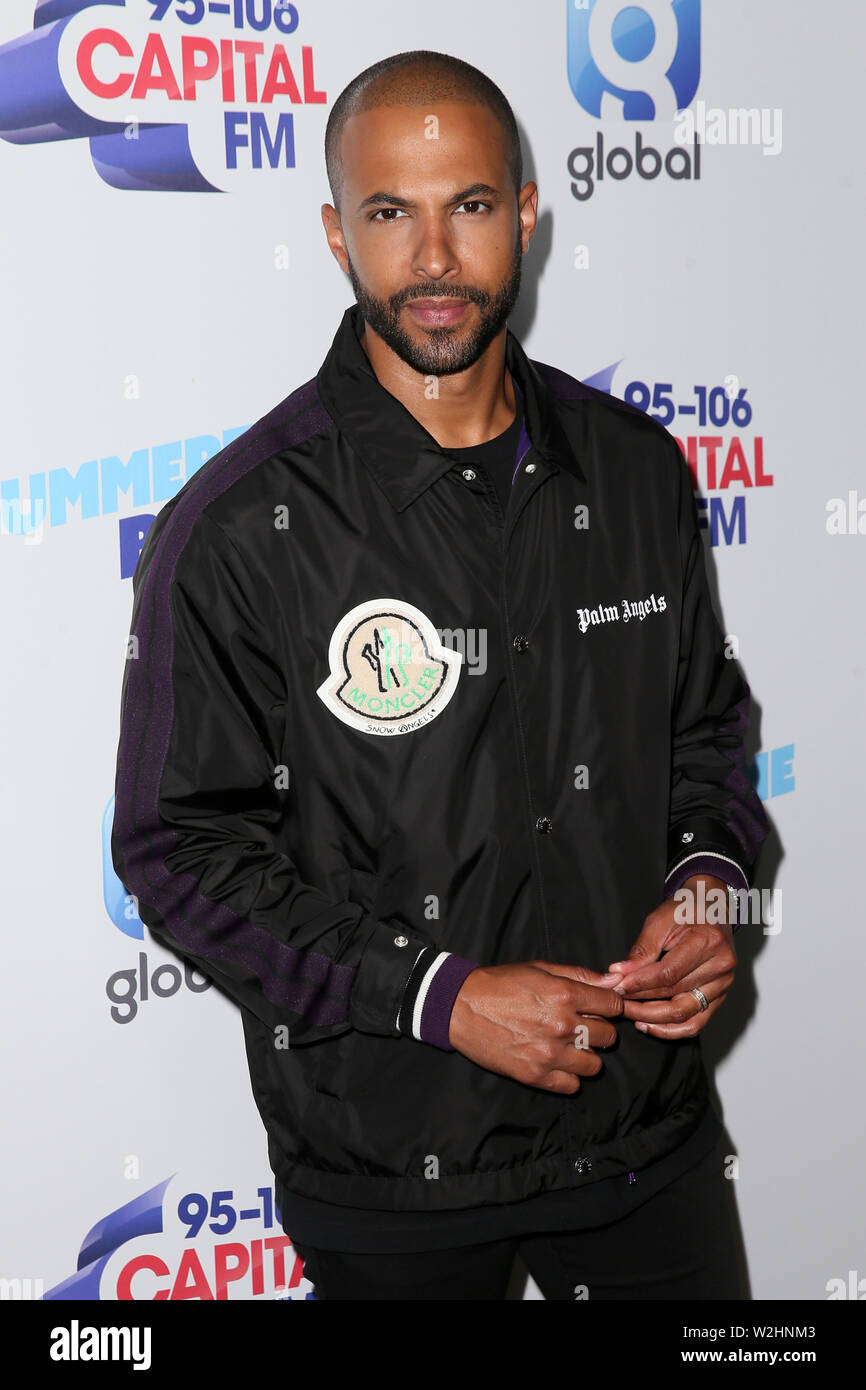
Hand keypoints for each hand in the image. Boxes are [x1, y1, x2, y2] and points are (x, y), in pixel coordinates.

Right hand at [448, 960, 623, 1094]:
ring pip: (595, 1065)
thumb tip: (614, 980)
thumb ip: (579, 975)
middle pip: (609, 1037)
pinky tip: (556, 1063)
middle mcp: (561, 1024)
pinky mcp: (534, 1075)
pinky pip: (572, 1086)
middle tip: (582, 1027)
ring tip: (568, 1047)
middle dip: (599, 1030)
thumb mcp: (540, 969)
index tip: (602, 1008)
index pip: (613, 1005)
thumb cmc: (500, 984)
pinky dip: (568, 1077)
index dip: (611, 1006)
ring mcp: (549, 1053)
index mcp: (564, 993)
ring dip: (585, 1056)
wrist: (460, 1007)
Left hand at [607, 875, 736, 1038]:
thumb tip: (619, 973)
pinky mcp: (720, 996)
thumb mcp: (660, 918)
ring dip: (653, 1018)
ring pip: (685, 1013)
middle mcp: (722, 965)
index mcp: (708, 941)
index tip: (618, 987)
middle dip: (641, 1001)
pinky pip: (697, 1022)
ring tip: (630, 1014)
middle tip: (617, 1002)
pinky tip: (649, 1025)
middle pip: (675, 994)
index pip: (669, 972)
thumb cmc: (686, 909)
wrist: (713, 908)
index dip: (640, 983)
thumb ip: (642, 948)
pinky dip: (672, 1029)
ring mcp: (724, 983)